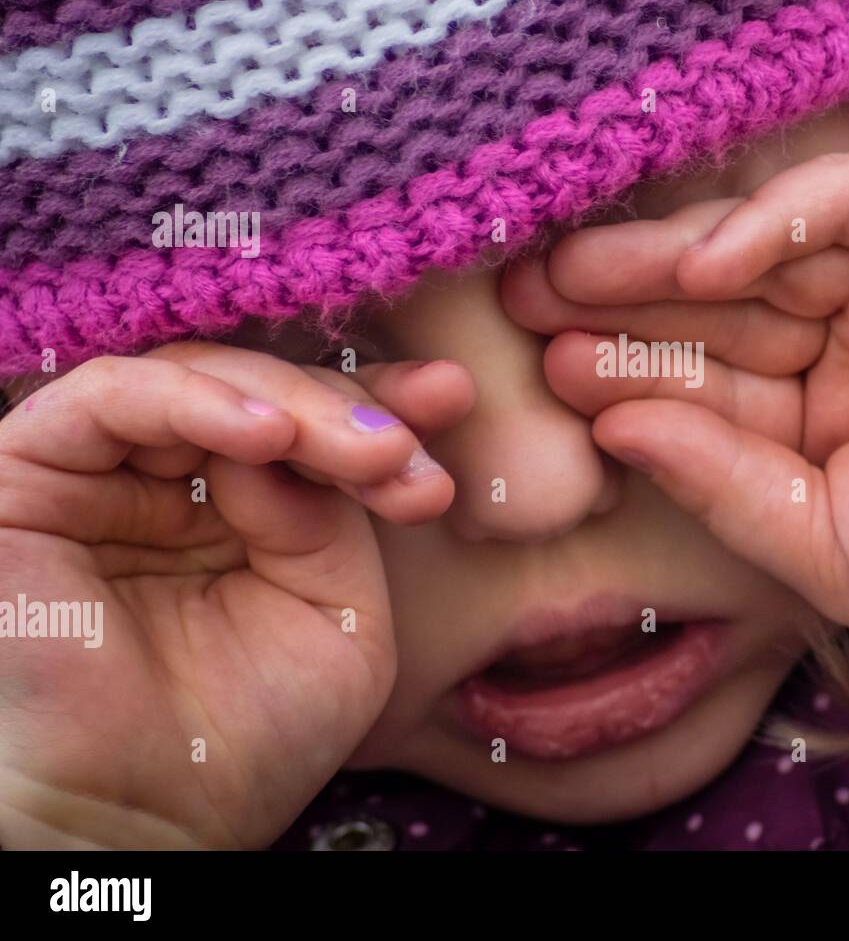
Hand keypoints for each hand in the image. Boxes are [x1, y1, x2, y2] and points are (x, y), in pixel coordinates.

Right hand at [0, 343, 472, 847]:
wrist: (144, 825)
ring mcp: (103, 478)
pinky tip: (271, 436)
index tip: (449, 400)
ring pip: (199, 381)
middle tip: (408, 447)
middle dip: (349, 410)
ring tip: (367, 449)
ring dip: (295, 405)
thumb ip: (331, 518)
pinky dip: (195, 401)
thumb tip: (298, 438)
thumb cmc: (246, 737)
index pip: (312, 428)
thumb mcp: (338, 614)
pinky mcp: (30, 475)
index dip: (378, 408)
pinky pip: (109, 398)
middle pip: (264, 395)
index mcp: (244, 516)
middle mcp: (171, 487)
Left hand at [503, 148, 848, 633]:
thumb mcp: (822, 539)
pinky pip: (844, 200)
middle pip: (716, 308)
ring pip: (760, 250)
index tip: (557, 369)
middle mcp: (846, 332)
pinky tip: (696, 260)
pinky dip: (771, 222)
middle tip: (530, 298)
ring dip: (666, 260)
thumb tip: (617, 427)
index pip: (708, 382)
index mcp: (817, 410)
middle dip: (623, 303)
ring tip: (572, 272)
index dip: (632, 371)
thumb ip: (722, 484)